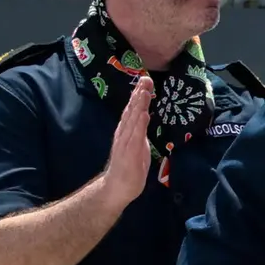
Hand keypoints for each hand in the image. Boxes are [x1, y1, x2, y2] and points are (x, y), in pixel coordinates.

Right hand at [100, 77, 153, 203]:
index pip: (133, 110)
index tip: (145, 82)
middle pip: (132, 110)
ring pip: (133, 119)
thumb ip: (140, 132)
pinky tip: (144, 113)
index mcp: (127, 131)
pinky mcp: (129, 151)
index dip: (139, 96)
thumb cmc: (131, 167)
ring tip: (144, 90)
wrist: (118, 186)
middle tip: (146, 79)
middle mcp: (124, 132)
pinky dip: (139, 123)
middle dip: (139, 94)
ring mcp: (126, 141)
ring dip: (139, 104)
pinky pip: (135, 135)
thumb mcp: (139, 145)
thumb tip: (144, 119)